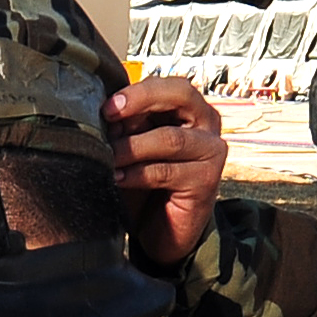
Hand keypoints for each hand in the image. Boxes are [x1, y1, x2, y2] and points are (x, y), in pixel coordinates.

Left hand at [106, 73, 224, 263]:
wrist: (167, 231)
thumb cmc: (149, 183)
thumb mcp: (135, 147)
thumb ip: (128, 126)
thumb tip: (107, 112)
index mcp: (190, 109)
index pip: (169, 85)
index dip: (137, 91)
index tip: (106, 106)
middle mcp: (207, 124)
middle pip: (180, 95)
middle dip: (140, 101)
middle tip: (109, 116)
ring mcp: (210, 152)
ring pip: (169, 138)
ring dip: (132, 147)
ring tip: (108, 156)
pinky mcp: (206, 180)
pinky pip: (166, 171)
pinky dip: (136, 174)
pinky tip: (118, 179)